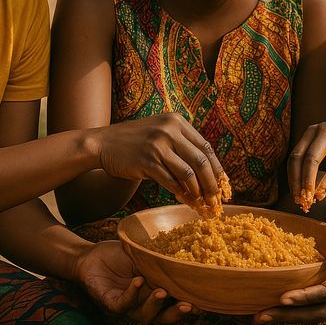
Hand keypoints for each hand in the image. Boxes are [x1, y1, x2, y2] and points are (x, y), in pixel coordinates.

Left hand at [73, 240, 192, 323]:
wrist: (91, 257)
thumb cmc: (121, 256)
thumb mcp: (144, 255)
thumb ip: (161, 258)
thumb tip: (188, 245)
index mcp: (155, 294)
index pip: (175, 304)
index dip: (190, 306)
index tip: (204, 303)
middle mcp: (143, 304)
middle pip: (163, 317)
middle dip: (176, 314)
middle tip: (188, 306)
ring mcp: (127, 306)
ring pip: (143, 315)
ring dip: (154, 305)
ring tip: (162, 292)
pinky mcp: (109, 303)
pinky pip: (122, 304)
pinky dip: (131, 295)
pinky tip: (137, 281)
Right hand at [92, 113, 227, 210]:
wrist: (103, 143)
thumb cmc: (133, 141)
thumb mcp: (159, 131)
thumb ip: (180, 143)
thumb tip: (206, 169)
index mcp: (176, 121)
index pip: (206, 146)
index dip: (217, 167)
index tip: (223, 182)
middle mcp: (169, 130)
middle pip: (201, 160)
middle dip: (212, 182)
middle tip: (216, 198)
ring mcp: (158, 146)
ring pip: (188, 173)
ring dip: (198, 191)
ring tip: (202, 202)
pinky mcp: (147, 162)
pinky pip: (171, 182)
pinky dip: (181, 194)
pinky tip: (185, 200)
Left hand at [254, 232, 325, 322]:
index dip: (304, 297)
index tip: (283, 299)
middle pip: (314, 313)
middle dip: (285, 316)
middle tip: (258, 317)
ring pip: (313, 317)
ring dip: (287, 318)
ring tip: (260, 318)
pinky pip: (317, 312)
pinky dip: (297, 314)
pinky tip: (279, 311)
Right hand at [288, 123, 325, 210]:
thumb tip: (319, 195)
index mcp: (325, 131)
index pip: (311, 157)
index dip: (308, 178)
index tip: (309, 196)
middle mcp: (312, 132)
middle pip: (296, 158)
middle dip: (297, 180)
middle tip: (300, 200)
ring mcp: (306, 138)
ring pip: (293, 161)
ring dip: (294, 181)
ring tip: (298, 199)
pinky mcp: (304, 147)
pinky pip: (296, 164)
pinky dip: (297, 179)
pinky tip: (300, 193)